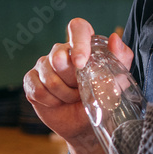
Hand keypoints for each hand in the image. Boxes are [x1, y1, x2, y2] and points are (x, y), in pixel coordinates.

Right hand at [23, 17, 133, 143]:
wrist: (85, 125)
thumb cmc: (101, 100)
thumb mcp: (117, 82)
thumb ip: (121, 59)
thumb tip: (115, 39)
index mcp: (83, 45)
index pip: (77, 28)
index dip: (78, 43)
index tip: (81, 63)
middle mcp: (62, 51)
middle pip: (58, 56)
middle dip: (72, 80)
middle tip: (82, 91)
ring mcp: (44, 64)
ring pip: (48, 76)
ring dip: (63, 94)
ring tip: (72, 98)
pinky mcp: (31, 80)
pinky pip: (37, 89)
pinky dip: (50, 101)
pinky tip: (57, 102)